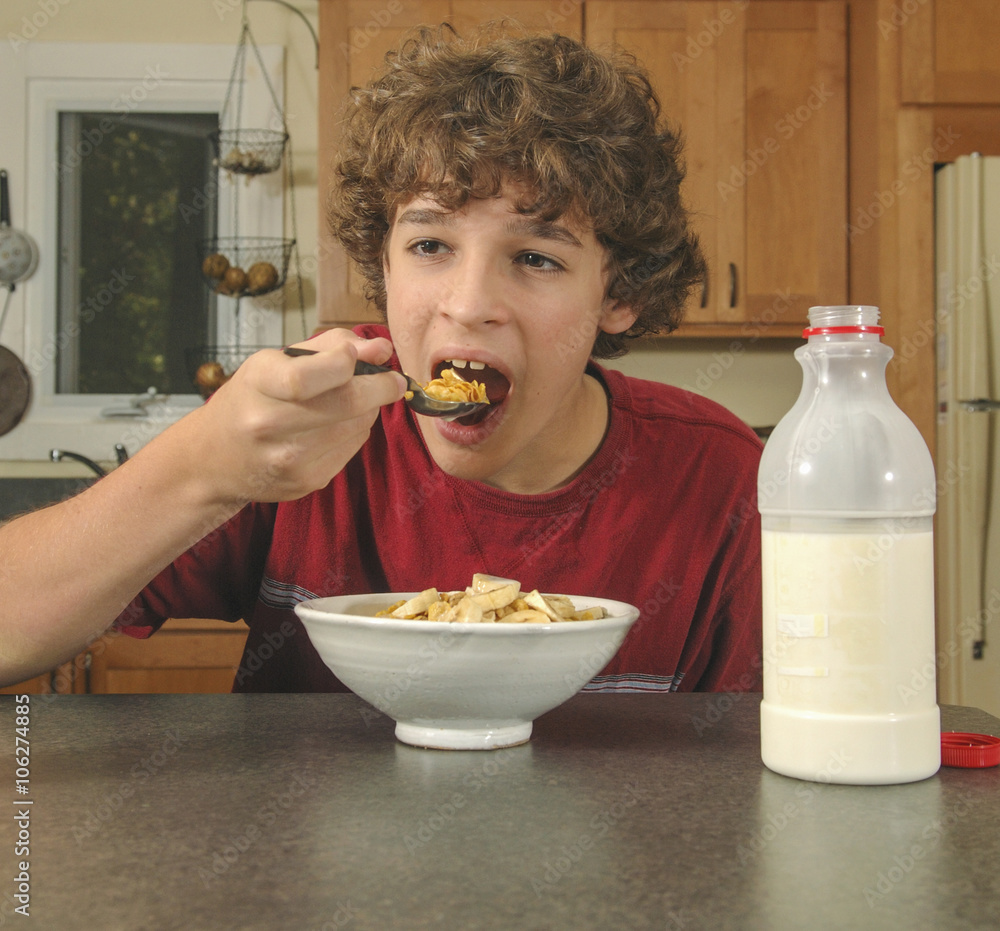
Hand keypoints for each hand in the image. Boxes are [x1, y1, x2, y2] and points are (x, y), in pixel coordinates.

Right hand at [180, 329, 405, 505]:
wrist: (215, 459)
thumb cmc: (251, 398)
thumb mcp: (276, 360)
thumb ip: (331, 346)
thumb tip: (382, 348)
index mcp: (258, 385)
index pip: (306, 377)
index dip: (343, 362)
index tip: (356, 355)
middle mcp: (269, 425)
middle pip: (346, 403)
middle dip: (381, 387)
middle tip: (392, 379)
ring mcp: (289, 459)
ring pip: (358, 425)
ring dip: (368, 408)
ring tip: (351, 400)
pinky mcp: (307, 481)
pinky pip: (353, 447)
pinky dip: (356, 430)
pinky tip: (336, 425)